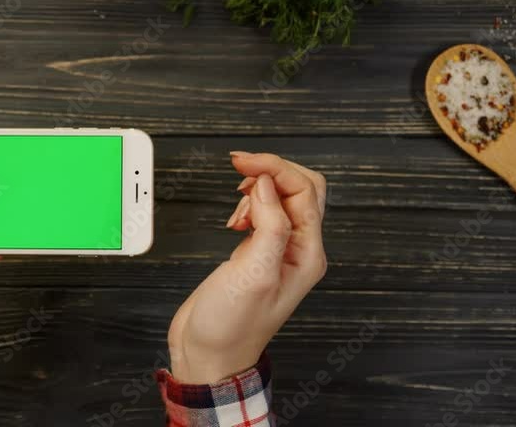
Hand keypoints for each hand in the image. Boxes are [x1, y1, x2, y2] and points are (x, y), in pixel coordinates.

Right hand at [167, 152, 326, 383]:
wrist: (209, 355)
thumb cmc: (231, 327)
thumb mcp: (253, 274)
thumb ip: (268, 225)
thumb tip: (267, 184)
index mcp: (307, 254)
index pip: (303, 190)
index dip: (273, 168)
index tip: (242, 161)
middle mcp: (298, 249)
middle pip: (300, 189)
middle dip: (270, 170)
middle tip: (239, 165)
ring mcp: (277, 251)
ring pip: (281, 198)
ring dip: (257, 190)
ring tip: (236, 207)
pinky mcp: (257, 253)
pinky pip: (264, 214)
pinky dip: (248, 206)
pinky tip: (234, 220)